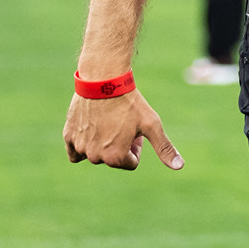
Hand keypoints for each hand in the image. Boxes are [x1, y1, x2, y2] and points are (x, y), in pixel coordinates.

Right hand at [63, 88, 182, 170]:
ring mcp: (80, 147)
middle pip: (112, 159)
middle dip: (119, 145)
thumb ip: (164, 148)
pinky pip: (74, 152)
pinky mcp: (68, 137)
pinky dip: (82, 145)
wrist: (104, 81)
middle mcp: (95, 156)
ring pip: (95, 154)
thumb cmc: (130, 103)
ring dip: (102, 143)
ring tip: (107, 122)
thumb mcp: (151, 125)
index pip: (131, 162)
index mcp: (116, 157)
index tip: (135, 130)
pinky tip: (90, 130)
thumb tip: (179, 167)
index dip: (136, 146)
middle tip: (121, 124)